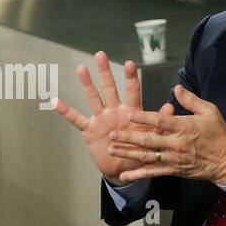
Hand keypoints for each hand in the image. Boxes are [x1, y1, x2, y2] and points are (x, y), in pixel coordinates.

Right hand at [51, 51, 174, 184]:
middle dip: (105, 72)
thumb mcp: (152, 139)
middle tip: (100, 55)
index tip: (129, 63)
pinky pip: (76, 119)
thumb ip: (159, 123)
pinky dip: (66, 111)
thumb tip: (170, 107)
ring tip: (82, 69)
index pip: (132, 91)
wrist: (124, 170)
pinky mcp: (90, 131)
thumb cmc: (139, 152)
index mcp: (131, 112)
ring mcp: (101, 119)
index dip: (130, 78)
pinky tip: (55, 101)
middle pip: (110, 88)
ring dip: (87, 84)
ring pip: (93, 99)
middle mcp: (115, 111)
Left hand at [107, 84, 225, 185]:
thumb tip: (176, 87)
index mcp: (184, 127)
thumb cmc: (219, 134)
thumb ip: (191, 100)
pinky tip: (124, 175)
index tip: (128, 114)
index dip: (144, 118)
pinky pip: (153, 173)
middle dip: (128, 137)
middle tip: (111, 134)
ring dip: (128, 153)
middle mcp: (176, 144)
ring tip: (111, 150)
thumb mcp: (210, 111)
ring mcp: (174, 159)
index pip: (160, 121)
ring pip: (147, 156)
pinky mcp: (174, 170)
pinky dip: (138, 174)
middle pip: (148, 140)